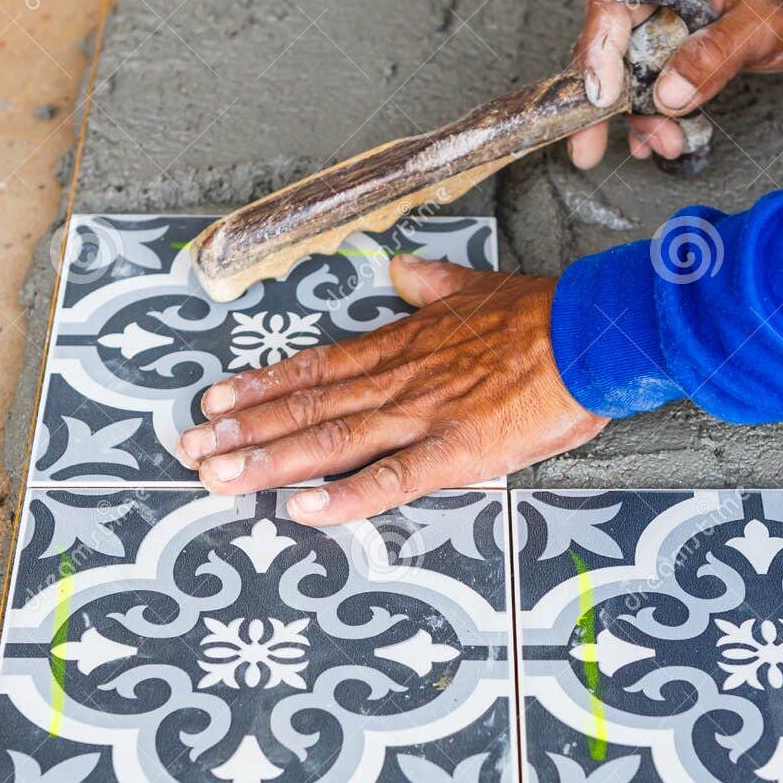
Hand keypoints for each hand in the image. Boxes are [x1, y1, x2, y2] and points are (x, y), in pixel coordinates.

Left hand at [176, 254, 608, 522]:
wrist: (592, 334)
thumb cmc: (541, 317)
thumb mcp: (477, 288)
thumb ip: (433, 286)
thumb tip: (403, 271)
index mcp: (401, 346)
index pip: (315, 368)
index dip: (261, 386)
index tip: (215, 401)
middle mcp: (397, 381)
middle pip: (305, 407)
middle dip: (242, 430)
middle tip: (190, 449)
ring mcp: (422, 417)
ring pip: (330, 441)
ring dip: (269, 460)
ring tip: (217, 477)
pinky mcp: (457, 452)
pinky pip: (390, 480)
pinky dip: (344, 498)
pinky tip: (303, 512)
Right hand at [569, 0, 782, 167]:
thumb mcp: (768, 22)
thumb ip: (717, 53)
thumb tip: (668, 93)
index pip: (613, 4)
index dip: (599, 53)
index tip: (604, 99)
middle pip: (606, 43)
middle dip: (602, 102)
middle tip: (587, 150)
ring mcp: (659, 15)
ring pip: (625, 71)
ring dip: (636, 115)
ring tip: (664, 144)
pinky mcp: (669, 43)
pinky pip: (647, 82)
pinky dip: (651, 114)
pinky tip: (660, 139)